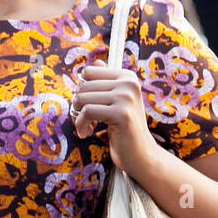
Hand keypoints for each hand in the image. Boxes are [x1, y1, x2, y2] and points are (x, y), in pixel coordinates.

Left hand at [70, 61, 159, 176]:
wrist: (140, 154)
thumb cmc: (124, 130)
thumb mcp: (116, 102)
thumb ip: (106, 83)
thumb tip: (97, 62)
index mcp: (127, 77)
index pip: (89, 72)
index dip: (82, 89)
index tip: (86, 106)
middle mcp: (129, 83)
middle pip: (83, 86)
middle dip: (77, 105)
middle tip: (83, 121)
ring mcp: (126, 97)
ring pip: (82, 98)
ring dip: (77, 117)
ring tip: (86, 127)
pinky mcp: (121, 113)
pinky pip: (87, 112)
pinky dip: (81, 124)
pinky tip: (86, 133)